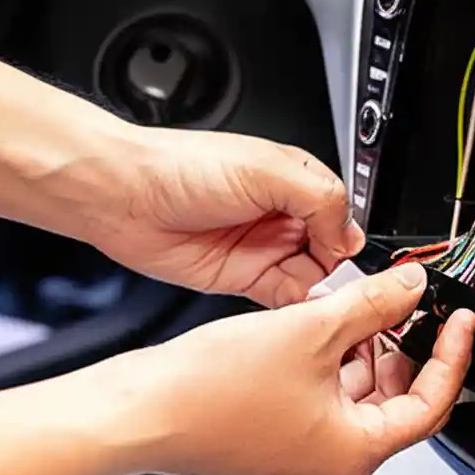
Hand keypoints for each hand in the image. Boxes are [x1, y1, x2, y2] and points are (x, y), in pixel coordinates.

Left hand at [80, 127, 364, 307]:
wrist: (124, 196)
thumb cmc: (182, 168)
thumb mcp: (268, 171)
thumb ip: (321, 199)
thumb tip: (350, 235)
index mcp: (295, 180)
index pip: (342, 215)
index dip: (347, 237)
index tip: (350, 258)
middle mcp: (282, 215)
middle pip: (332, 250)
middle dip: (339, 269)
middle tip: (337, 283)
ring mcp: (263, 247)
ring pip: (312, 277)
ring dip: (319, 290)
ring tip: (318, 296)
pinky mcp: (243, 277)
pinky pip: (283, 297)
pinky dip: (296, 307)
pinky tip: (298, 307)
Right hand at [89, 263, 474, 474]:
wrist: (136, 412)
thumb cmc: (208, 392)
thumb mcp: (311, 328)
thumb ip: (373, 305)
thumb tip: (410, 288)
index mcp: (354, 453)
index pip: (431, 404)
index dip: (450, 355)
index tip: (457, 320)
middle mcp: (329, 466)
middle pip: (394, 404)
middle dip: (403, 350)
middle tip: (407, 307)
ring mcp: (297, 459)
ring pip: (354, 401)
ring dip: (363, 355)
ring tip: (358, 310)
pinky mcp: (269, 444)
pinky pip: (318, 404)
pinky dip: (328, 367)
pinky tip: (316, 328)